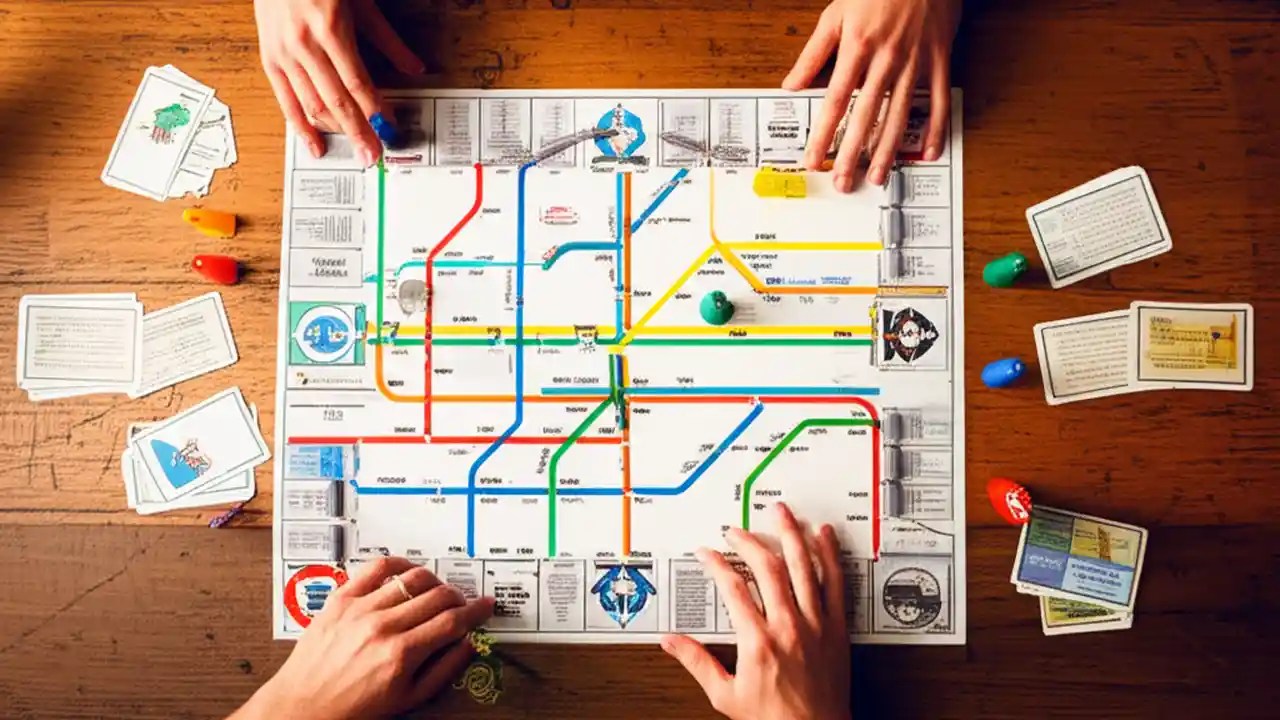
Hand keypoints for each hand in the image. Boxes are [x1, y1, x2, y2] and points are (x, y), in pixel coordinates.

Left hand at [231, 558, 495, 719]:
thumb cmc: (353, 708)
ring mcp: (360, 609)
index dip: (476, 611)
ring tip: (436, 590)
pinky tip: (406, 571)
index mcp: (401, 655)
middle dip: (459, 597)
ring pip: (412, 578)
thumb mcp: (408, 699)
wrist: (304, 706)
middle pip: (438, 597)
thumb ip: (443, 670)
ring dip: (434, 580)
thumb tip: (468, 644)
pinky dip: (397, 563)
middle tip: (462, 602)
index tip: (485, 606)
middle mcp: (382, 627)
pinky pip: (375, 567)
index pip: (453, 622)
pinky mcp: (341, 599)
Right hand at [254, 0, 425, 164]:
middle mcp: (305, 44)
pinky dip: (301, 126)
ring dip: (336, 131)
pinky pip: (285, 99)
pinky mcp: (269, 57)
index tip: (389, 130)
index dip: (376, 111)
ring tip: (355, 149)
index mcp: (331, 28)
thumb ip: (387, 39)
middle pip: (337, 100)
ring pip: (312, 104)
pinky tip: (314, 144)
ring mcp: (284, 52)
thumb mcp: (361, 2)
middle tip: (374, 154)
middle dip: (359, 131)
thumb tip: (415, 68)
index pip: (358, 83)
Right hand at [661, 503, 851, 719]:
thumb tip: (671, 643)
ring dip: (791, 534)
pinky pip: (836, 583)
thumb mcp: (725, 695)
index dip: (717, 564)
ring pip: (804, 567)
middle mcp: (788, 627)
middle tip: (737, 530)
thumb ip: (697, 663)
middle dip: (749, 541)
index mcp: (758, 642)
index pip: (733, 588)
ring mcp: (815, 624)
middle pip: (768, 568)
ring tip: (782, 512)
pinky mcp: (836, 628)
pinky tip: (823, 536)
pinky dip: (830, 555)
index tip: (708, 553)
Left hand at [783, 0, 961, 191]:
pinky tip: (930, 151)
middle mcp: (886, 59)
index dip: (823, 134)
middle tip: (843, 181)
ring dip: (887, 150)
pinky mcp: (939, 59)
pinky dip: (937, 128)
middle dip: (851, 153)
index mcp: (857, 48)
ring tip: (877, 176)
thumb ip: (813, 53)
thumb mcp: (836, 13)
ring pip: (899, 114)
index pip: (835, 101)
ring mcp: (915, 61)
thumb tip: (792, 85)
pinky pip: (937, 100)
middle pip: (865, 116)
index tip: (814, 159)